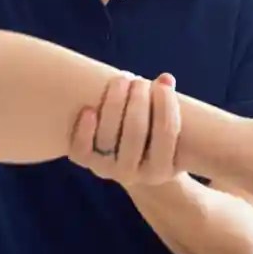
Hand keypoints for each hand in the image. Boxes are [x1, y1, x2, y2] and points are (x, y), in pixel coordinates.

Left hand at [69, 72, 181, 186]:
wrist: (124, 160)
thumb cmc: (152, 137)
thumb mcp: (166, 130)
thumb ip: (171, 107)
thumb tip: (166, 79)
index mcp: (161, 170)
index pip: (167, 134)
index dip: (166, 107)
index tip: (163, 84)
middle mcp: (133, 174)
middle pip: (135, 133)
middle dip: (138, 101)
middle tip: (138, 80)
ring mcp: (107, 169)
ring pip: (108, 137)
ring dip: (114, 103)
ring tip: (121, 79)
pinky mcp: (85, 161)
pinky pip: (81, 149)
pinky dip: (84, 130)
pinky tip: (89, 109)